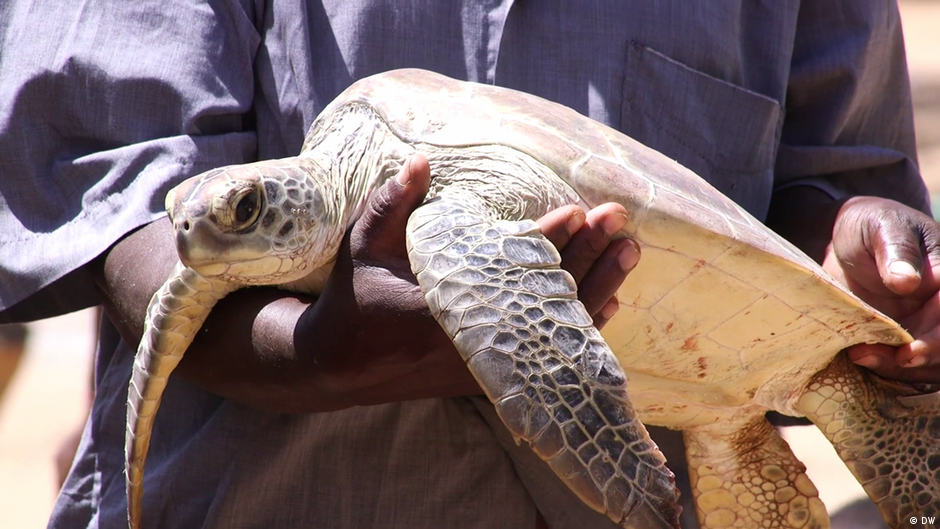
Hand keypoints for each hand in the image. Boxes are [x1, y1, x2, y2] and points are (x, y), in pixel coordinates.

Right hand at [308, 154, 638, 405]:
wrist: (341, 365)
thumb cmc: (352, 298)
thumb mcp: (361, 245)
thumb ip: (392, 204)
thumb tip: (420, 161)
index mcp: (441, 308)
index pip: (510, 269)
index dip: (547, 240)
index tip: (576, 213)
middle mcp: (472, 341)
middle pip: (544, 295)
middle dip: (585, 254)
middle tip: (615, 218)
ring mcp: (487, 364)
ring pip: (556, 328)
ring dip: (596, 287)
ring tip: (627, 252)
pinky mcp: (492, 378)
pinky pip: (549, 353)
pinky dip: (582, 326)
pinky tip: (611, 302)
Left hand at [822, 196, 939, 382]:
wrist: (845, 240)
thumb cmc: (869, 225)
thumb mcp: (881, 226)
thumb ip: (896, 250)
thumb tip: (909, 281)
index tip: (911, 351)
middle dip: (923, 358)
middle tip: (882, 358)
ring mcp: (928, 323)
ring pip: (932, 362)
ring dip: (902, 369)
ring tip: (861, 355)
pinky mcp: (904, 337)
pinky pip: (907, 364)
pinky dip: (887, 368)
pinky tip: (859, 355)